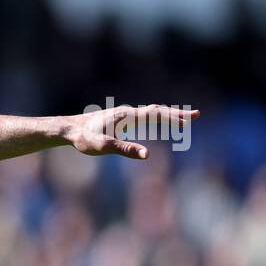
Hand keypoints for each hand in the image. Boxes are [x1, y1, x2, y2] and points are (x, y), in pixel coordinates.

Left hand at [69, 104, 199, 158]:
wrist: (69, 129)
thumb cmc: (83, 138)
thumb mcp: (103, 146)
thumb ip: (125, 150)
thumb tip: (147, 155)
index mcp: (127, 116)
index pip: (155, 114)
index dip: (173, 117)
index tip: (190, 119)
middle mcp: (127, 112)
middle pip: (157, 111)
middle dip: (176, 114)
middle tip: (196, 115)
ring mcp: (123, 115)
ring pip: (150, 112)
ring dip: (167, 114)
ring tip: (182, 119)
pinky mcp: (119, 120)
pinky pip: (142, 116)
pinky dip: (155, 117)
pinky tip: (157, 121)